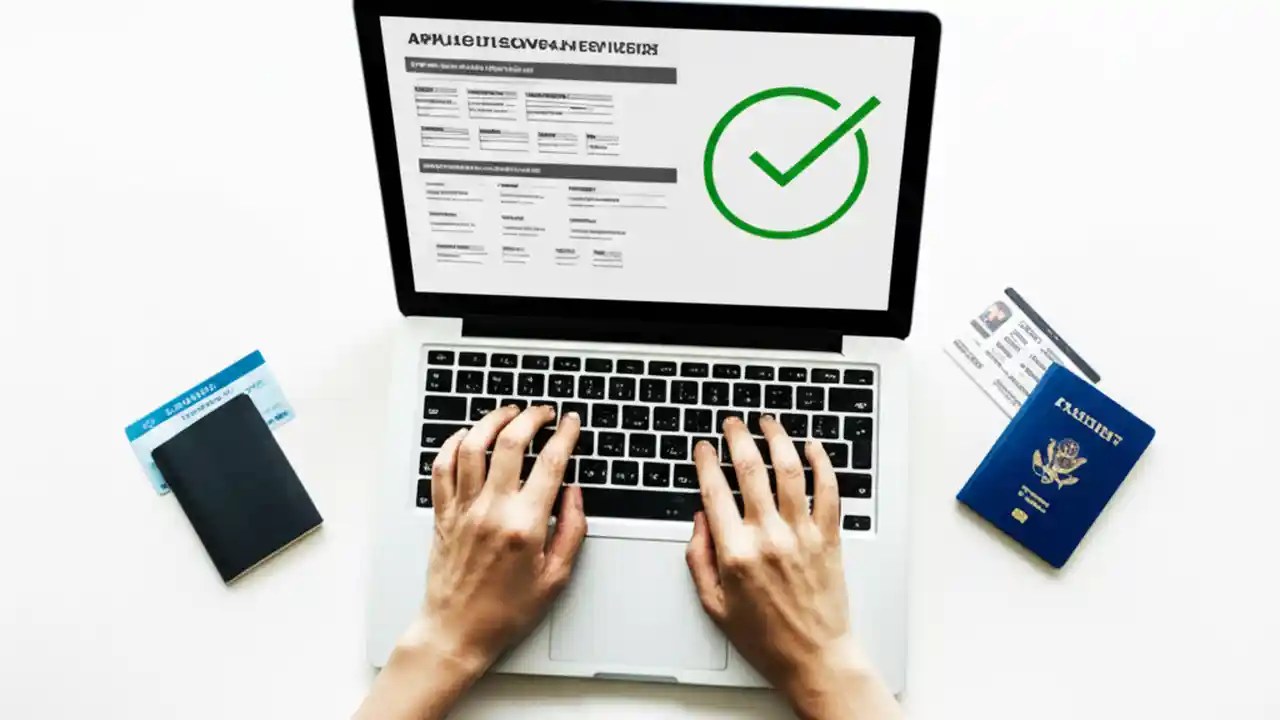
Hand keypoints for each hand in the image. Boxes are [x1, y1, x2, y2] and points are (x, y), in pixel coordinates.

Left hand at [356, 405, 585, 719]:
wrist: (457, 632)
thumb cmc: (506, 612)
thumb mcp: (557, 577)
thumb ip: (572, 530)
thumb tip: (575, 493)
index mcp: (525, 525)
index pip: (550, 464)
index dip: (566, 435)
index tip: (572, 422)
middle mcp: (492, 510)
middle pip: (511, 443)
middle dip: (531, 417)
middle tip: (543, 412)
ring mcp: (463, 510)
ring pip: (474, 446)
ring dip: (493, 421)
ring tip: (509, 413)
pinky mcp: (442, 515)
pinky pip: (442, 467)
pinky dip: (454, 444)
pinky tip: (467, 436)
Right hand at [685, 415, 900, 719]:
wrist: (814, 657)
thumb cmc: (765, 637)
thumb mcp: (713, 604)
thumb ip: (698, 558)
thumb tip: (699, 519)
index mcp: (735, 553)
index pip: (714, 490)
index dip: (706, 461)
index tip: (703, 447)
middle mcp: (768, 537)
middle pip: (751, 469)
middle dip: (738, 437)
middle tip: (732, 424)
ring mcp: (802, 535)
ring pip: (790, 470)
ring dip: (778, 438)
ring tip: (769, 423)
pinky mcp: (829, 539)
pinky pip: (829, 491)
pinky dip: (822, 463)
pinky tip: (813, 447)